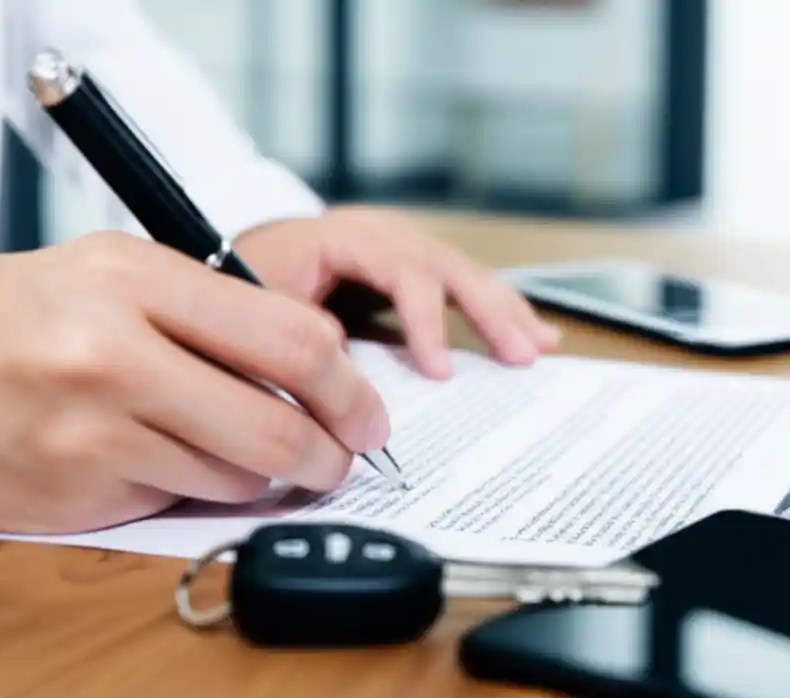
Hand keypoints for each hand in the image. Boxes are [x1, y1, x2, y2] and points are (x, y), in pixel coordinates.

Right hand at [0, 233, 388, 532]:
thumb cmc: (0, 318)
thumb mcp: (103, 273)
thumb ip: (212, 310)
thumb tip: (318, 360)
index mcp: (131, 278)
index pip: (292, 339)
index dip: (350, 385)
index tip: (366, 409)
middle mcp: (113, 353)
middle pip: (280, 427)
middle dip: (331, 454)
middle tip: (341, 458)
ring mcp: (91, 433)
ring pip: (238, 477)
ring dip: (258, 475)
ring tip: (234, 449)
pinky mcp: (75, 494)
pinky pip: (177, 501)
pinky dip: (189, 487)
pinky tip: (153, 457)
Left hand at [233, 205, 559, 378]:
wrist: (248, 244)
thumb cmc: (254, 275)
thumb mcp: (261, 300)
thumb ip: (299, 331)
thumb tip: (342, 368)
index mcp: (347, 236)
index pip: (402, 272)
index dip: (426, 321)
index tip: (440, 371)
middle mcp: (386, 233)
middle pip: (449, 267)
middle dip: (489, 313)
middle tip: (521, 356)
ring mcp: (408, 245)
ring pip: (467, 274)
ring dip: (506, 313)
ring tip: (540, 348)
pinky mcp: (419, 265)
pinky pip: (467, 285)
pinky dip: (502, 311)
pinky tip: (540, 335)